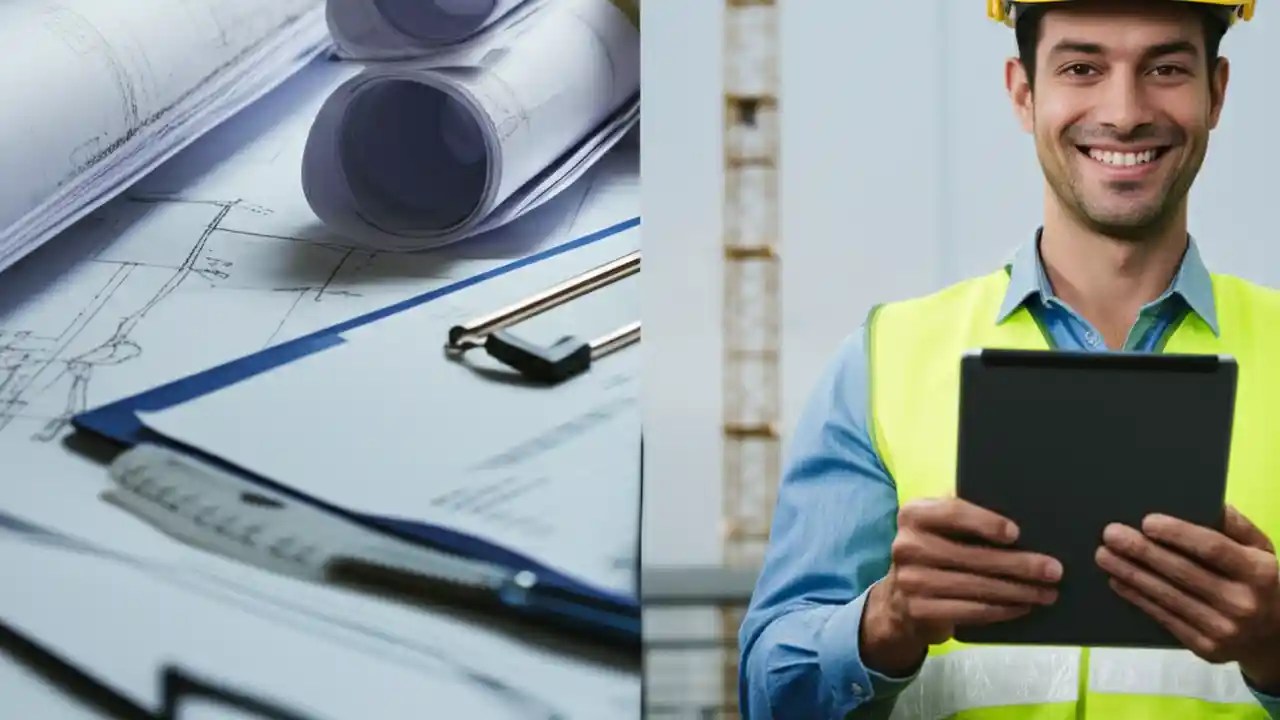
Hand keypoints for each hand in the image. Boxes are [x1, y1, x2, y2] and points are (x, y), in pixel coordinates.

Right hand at [861, 498, 1062, 674]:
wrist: (898, 599)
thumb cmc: (933, 552)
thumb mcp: (939, 526)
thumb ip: (964, 515)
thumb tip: (1021, 513)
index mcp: (914, 514)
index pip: (953, 512)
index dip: (986, 522)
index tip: (1017, 533)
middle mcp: (907, 546)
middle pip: (972, 555)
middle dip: (1019, 564)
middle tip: (1053, 570)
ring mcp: (911, 581)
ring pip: (976, 586)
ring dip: (1018, 591)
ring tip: (1047, 592)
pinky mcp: (919, 610)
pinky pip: (971, 611)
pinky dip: (1002, 610)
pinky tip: (1022, 606)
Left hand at [1096, 505, 1279, 690]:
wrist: (1275, 637)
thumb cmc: (1259, 581)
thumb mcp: (1260, 550)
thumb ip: (1236, 525)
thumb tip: (1207, 502)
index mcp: (1259, 572)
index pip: (1213, 549)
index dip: (1178, 534)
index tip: (1147, 521)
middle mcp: (1243, 603)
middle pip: (1182, 572)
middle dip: (1142, 552)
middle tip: (1111, 534)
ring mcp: (1224, 630)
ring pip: (1168, 597)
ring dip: (1131, 574)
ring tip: (1104, 556)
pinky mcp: (1206, 648)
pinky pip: (1165, 618)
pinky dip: (1138, 598)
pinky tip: (1118, 582)